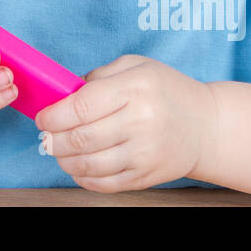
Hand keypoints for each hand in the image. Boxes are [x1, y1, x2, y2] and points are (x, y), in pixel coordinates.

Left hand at [34, 54, 217, 192]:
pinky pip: (106, 183)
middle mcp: (141, 122)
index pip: (83, 106)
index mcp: (136, 88)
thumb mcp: (137, 67)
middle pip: (82, 138)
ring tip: (58, 151)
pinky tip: (78, 167)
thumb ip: (99, 76)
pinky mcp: (147, 176)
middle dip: (54, 139)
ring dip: (64, 160)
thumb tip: (64, 94)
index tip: (43, 117)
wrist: (207, 126)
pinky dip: (83, 178)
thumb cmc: (168, 90)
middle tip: (46, 136)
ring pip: (90, 164)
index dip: (54, 114)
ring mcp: (145, 153)